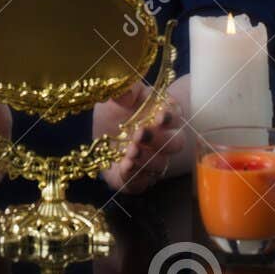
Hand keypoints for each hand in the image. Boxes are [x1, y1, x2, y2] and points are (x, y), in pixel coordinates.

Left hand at [96, 80, 184, 194]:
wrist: (98, 135)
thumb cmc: (114, 110)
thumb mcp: (115, 94)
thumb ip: (123, 90)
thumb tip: (127, 94)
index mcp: (161, 115)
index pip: (176, 115)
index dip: (171, 117)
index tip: (159, 116)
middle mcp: (162, 140)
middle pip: (175, 143)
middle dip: (160, 140)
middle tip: (140, 133)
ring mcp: (152, 161)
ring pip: (161, 165)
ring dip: (147, 159)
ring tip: (130, 151)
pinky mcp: (137, 179)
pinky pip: (142, 183)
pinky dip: (135, 177)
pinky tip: (125, 166)